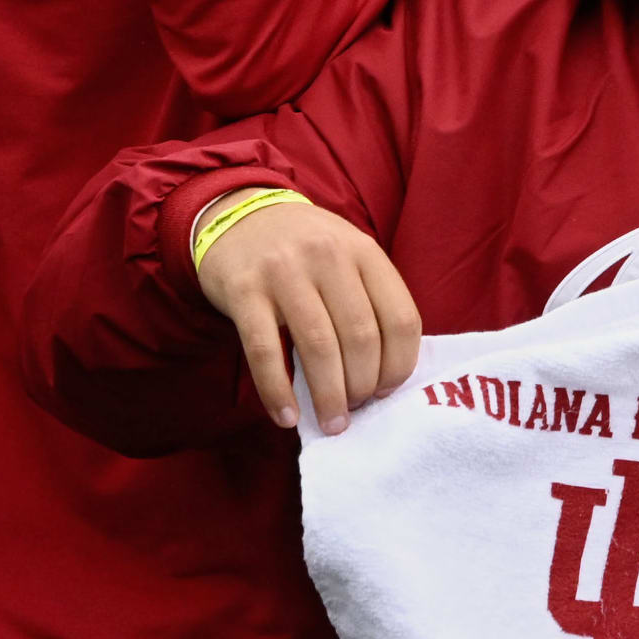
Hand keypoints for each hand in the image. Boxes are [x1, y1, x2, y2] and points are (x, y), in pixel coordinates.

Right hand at [195, 194, 424, 435]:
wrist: (236, 215)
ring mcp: (284, 272)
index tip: (388, 390)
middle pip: (361, 337)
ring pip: (318, 346)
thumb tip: (385, 375)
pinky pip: (264, 351)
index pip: (401, 318)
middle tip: (356, 409)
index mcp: (365, 251)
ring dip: (328, 395)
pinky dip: (278, 390)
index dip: (400, 364)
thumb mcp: (348, 255)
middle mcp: (328, 257)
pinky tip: (287, 416)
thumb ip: (369, 299)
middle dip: (363, 385)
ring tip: (332, 423)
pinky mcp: (243, 290)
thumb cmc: (304, 249)